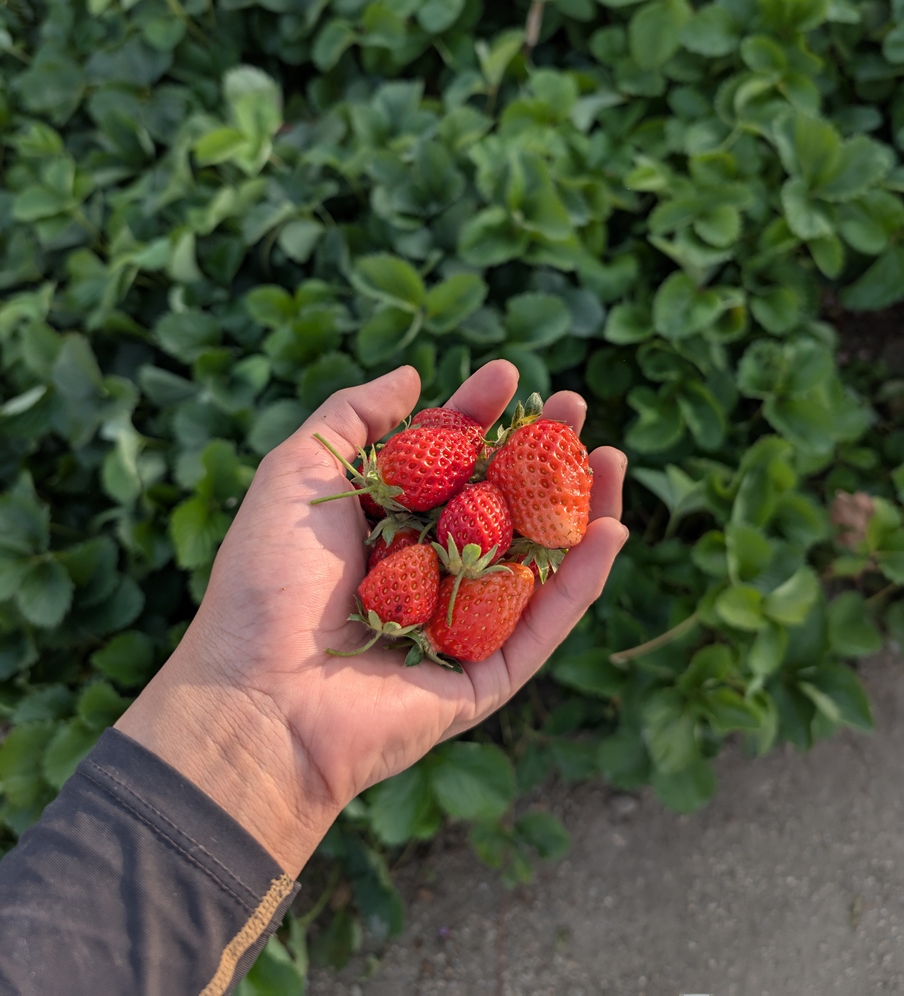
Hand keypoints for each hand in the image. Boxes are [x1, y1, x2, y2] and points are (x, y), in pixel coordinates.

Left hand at [117, 361, 626, 874]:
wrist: (259, 696)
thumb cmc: (268, 582)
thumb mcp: (298, 475)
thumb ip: (351, 417)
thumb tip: (411, 376)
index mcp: (383, 524)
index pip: (445, 459)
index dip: (478, 415)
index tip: (508, 374)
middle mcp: (427, 569)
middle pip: (500, 501)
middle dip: (541, 452)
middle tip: (576, 406)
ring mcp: (461, 623)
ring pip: (535, 558)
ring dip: (579, 508)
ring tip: (612, 456)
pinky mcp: (486, 674)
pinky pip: (544, 623)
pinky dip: (581, 580)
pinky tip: (611, 529)